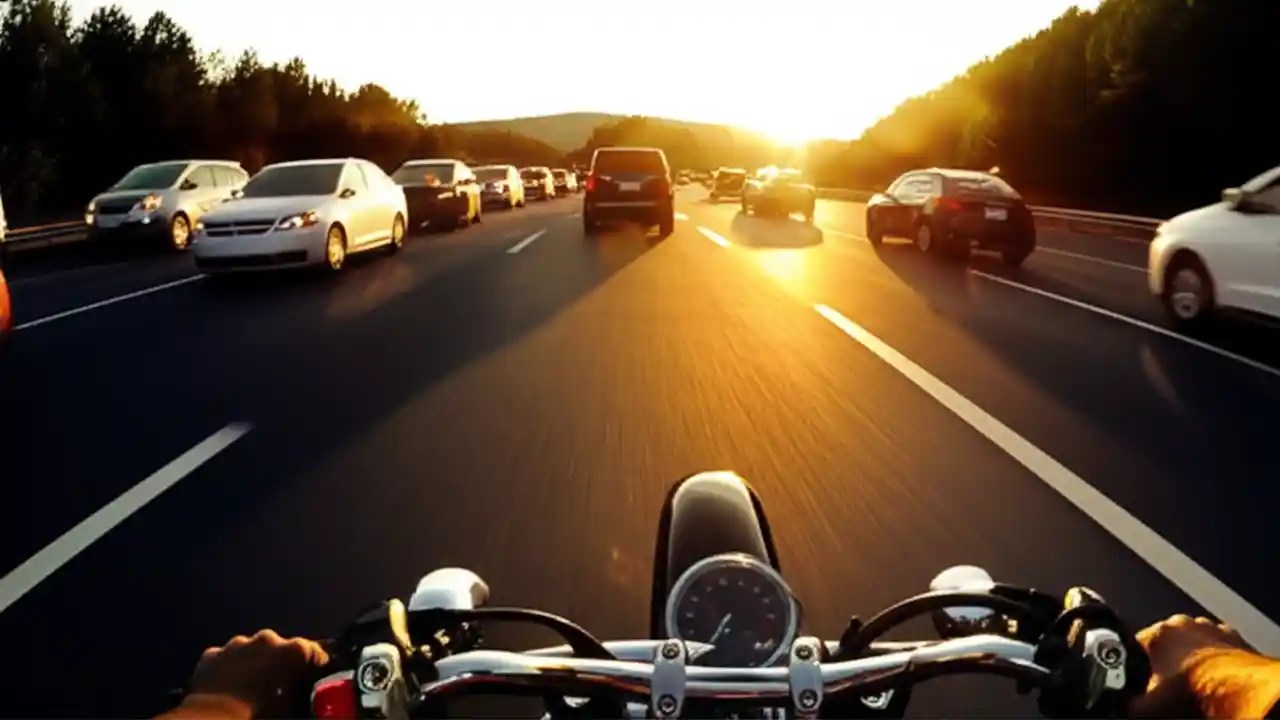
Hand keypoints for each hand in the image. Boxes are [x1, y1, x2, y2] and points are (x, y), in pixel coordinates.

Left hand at [166, 630, 328, 719]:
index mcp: (292, 651)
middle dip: (279, 661)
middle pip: (279, 647)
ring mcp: (236, 645)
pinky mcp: (211, 655)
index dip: (315, 663)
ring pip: (250, 650)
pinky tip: (227, 687)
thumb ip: (302, 695)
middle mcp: (266, 640)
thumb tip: (304, 697)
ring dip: (252, 663)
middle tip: (277, 683)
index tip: (314, 673)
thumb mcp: (291, 708)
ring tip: (250, 687)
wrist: (214, 719)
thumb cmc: (259, 714)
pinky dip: (227, 669)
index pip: (313, 651)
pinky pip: (225, 659)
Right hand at [1129, 614, 1253, 717]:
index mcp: (1156, 634)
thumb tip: (1125, 705)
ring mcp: (1209, 628)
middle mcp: (1180, 624)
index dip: (1134, 663)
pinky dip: (1214, 657)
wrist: (1240, 692)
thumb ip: (1130, 703)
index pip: (1132, 644)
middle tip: (1168, 682)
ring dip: (1190, 654)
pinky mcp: (1233, 637)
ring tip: (1194, 679)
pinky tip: (1215, 676)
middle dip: (1164, 657)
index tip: (1139, 678)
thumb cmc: (1195, 692)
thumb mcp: (1149, 707)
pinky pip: (1217, 644)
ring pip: (1191, 639)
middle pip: (1163, 640)